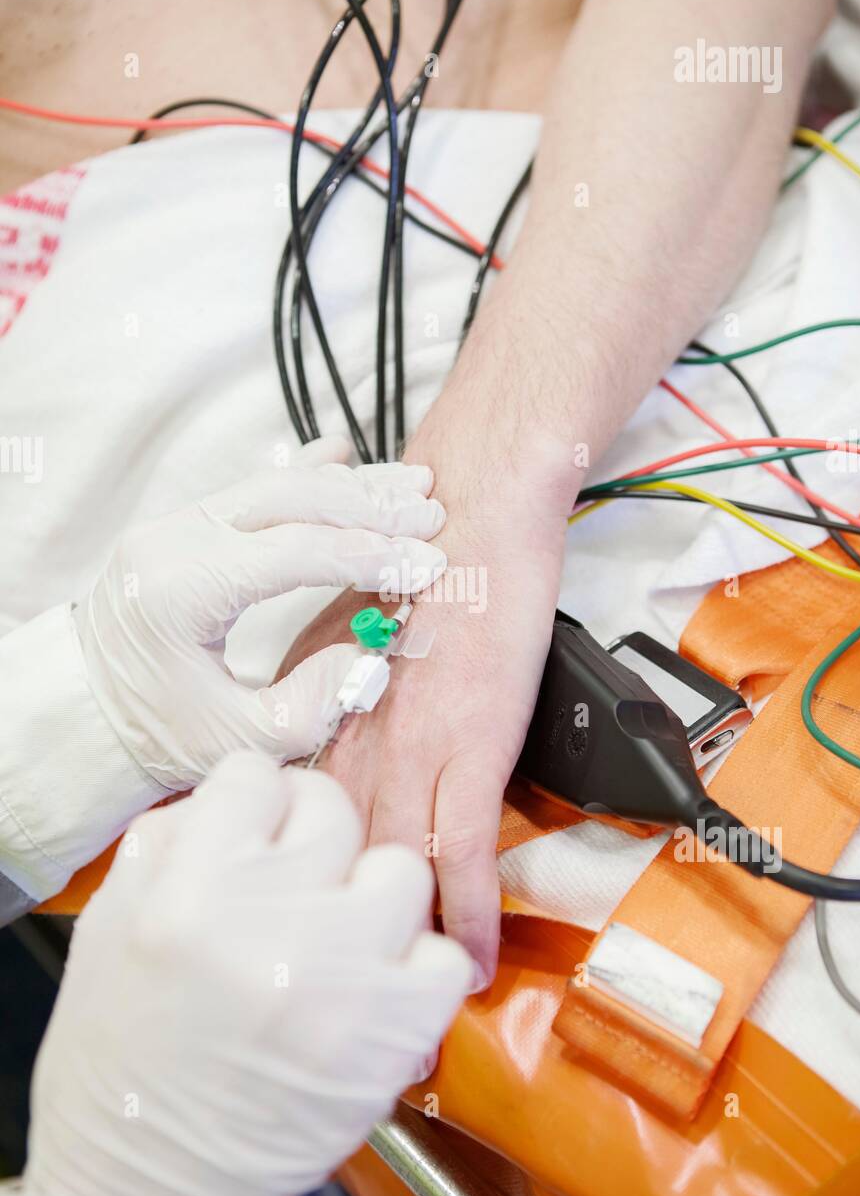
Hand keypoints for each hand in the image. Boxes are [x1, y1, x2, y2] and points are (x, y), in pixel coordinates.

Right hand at [23, 751, 471, 1195]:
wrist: (155, 1182)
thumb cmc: (126, 1060)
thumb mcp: (112, 930)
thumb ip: (171, 845)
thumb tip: (233, 797)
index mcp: (191, 887)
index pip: (256, 776)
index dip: (258, 803)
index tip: (261, 830)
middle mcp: (271, 917)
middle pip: (334, 810)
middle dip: (318, 841)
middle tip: (303, 888)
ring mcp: (342, 970)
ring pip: (401, 871)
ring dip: (376, 900)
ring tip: (344, 942)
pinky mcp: (395, 1028)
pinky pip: (446, 955)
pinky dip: (421, 970)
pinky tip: (380, 990)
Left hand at [74, 437, 446, 793]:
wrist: (90, 712)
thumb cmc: (162, 732)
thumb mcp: (240, 741)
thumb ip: (313, 705)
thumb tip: (375, 656)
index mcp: (181, 590)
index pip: (295, 552)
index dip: (371, 554)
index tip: (428, 564)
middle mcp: (174, 541)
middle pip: (290, 500)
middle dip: (371, 508)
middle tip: (433, 517)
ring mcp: (176, 524)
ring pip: (277, 484)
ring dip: (350, 485)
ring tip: (415, 488)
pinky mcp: (185, 523)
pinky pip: (254, 487)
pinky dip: (306, 474)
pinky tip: (348, 455)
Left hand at [278, 428, 567, 989]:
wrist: (473, 508)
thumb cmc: (421, 560)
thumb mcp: (347, 628)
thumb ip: (332, 688)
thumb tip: (328, 730)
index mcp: (322, 718)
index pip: (297, 824)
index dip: (295, 890)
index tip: (294, 940)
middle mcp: (352, 743)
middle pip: (332, 866)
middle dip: (334, 944)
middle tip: (340, 1009)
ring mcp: (408, 750)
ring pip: (392, 874)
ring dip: (401, 951)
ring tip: (406, 1018)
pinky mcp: (468, 748)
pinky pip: (463, 855)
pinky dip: (469, 917)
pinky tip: (475, 964)